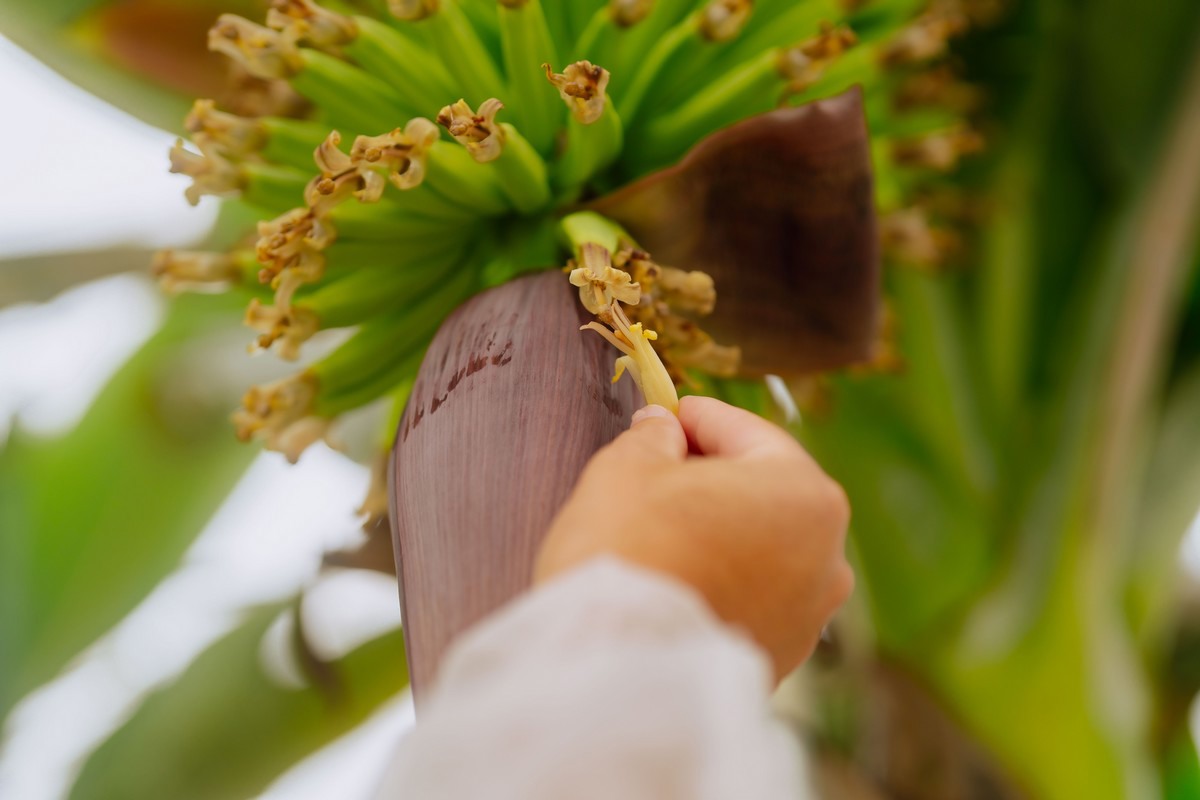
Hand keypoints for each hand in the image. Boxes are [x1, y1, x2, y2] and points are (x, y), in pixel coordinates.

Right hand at [535, 395, 853, 679]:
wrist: (619, 666)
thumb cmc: (628, 551)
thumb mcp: (628, 468)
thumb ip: (653, 438)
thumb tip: (663, 429)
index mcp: (804, 493)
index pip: (748, 434)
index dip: (698, 419)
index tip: (664, 415)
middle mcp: (826, 555)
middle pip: (763, 493)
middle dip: (713, 476)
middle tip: (658, 468)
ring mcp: (810, 615)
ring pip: (761, 549)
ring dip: (720, 531)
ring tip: (662, 528)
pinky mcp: (782, 659)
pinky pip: (753, 599)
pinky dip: (721, 582)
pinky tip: (676, 578)